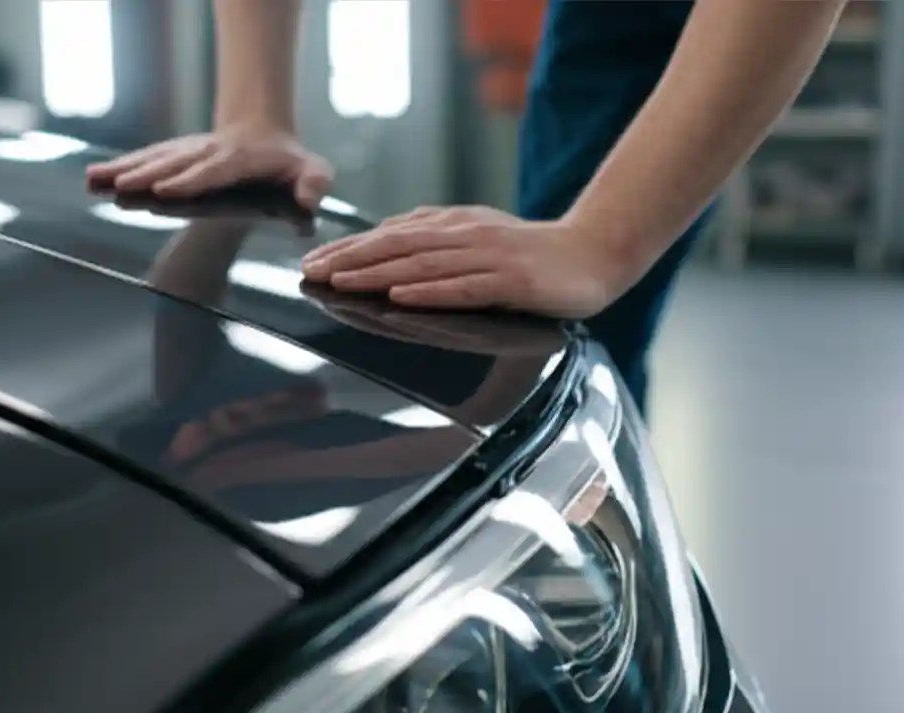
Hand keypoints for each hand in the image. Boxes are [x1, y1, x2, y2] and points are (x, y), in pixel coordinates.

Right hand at [85, 125, 333, 208]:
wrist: (262, 128)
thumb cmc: (289, 159)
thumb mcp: (311, 169)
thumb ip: (313, 183)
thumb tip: (309, 202)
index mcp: (238, 160)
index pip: (211, 171)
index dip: (189, 180)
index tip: (165, 190)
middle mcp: (207, 153)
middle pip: (174, 164)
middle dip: (147, 175)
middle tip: (122, 186)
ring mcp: (187, 151)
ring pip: (153, 159)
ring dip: (124, 169)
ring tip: (95, 180)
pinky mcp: (173, 154)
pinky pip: (145, 159)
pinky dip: (119, 167)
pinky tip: (94, 177)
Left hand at [301, 205, 639, 318]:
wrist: (592, 254)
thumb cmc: (531, 253)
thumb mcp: (477, 239)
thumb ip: (435, 240)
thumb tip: (385, 243)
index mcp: (454, 225)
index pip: (391, 235)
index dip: (349, 247)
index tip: (312, 261)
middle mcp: (465, 235)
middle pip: (398, 246)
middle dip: (351, 258)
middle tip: (311, 271)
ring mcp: (489, 257)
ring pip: (423, 264)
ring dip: (379, 272)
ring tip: (342, 281)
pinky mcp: (512, 281)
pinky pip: (465, 287)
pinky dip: (431, 291)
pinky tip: (402, 297)